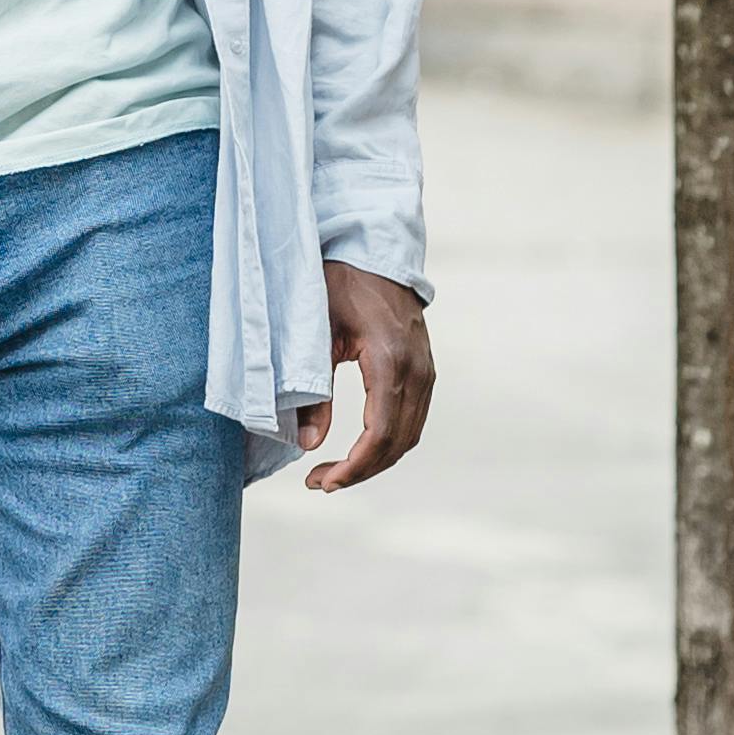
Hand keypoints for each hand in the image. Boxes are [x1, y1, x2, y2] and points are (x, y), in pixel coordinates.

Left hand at [301, 260, 434, 492]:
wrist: (374, 251)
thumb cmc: (338, 283)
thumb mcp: (316, 333)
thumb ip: (313, 390)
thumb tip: (307, 444)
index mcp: (390, 360)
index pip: (379, 434)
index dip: (352, 467)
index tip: (321, 482)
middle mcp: (416, 370)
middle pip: (396, 443)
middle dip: (360, 471)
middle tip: (320, 483)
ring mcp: (426, 371)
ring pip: (408, 436)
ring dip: (375, 461)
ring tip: (335, 473)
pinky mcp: (424, 371)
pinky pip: (412, 420)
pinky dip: (388, 443)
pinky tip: (359, 450)